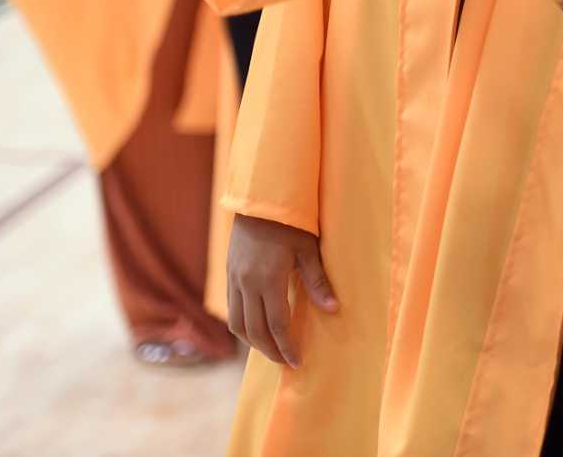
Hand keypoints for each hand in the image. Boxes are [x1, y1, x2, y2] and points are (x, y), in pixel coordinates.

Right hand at [225, 215, 338, 369]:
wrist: (259, 200)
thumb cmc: (291, 222)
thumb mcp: (309, 250)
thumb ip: (318, 282)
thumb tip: (334, 309)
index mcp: (267, 280)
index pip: (276, 324)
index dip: (286, 346)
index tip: (296, 362)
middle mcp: (245, 284)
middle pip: (254, 330)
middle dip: (270, 350)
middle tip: (285, 363)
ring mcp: (234, 280)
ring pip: (237, 323)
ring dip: (253, 341)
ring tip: (271, 349)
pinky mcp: (228, 275)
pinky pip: (232, 309)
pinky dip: (243, 325)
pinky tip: (256, 328)